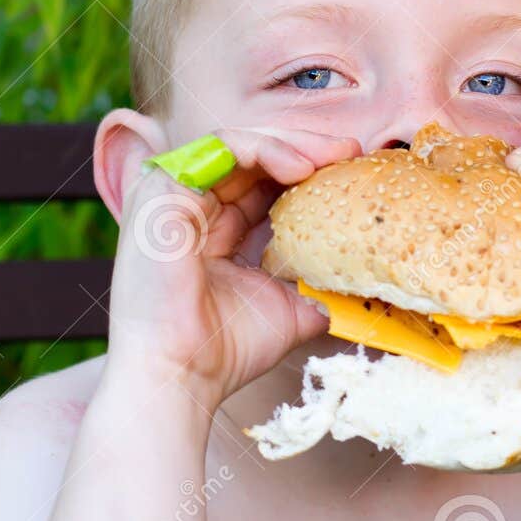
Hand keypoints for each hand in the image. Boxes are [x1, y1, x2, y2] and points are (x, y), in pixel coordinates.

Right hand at [105, 127, 361, 403]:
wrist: (181, 376)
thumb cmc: (223, 352)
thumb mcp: (286, 311)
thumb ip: (313, 290)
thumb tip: (356, 291)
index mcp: (212, 232)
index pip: (262, 185)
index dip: (307, 173)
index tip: (351, 173)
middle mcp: (190, 208)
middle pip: (253, 159)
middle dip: (307, 149)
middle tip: (351, 151)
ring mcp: (173, 196)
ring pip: (239, 145)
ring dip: (290, 144)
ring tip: (331, 156)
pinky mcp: (163, 190)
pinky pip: (220, 148)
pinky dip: (263, 149)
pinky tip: (299, 166)